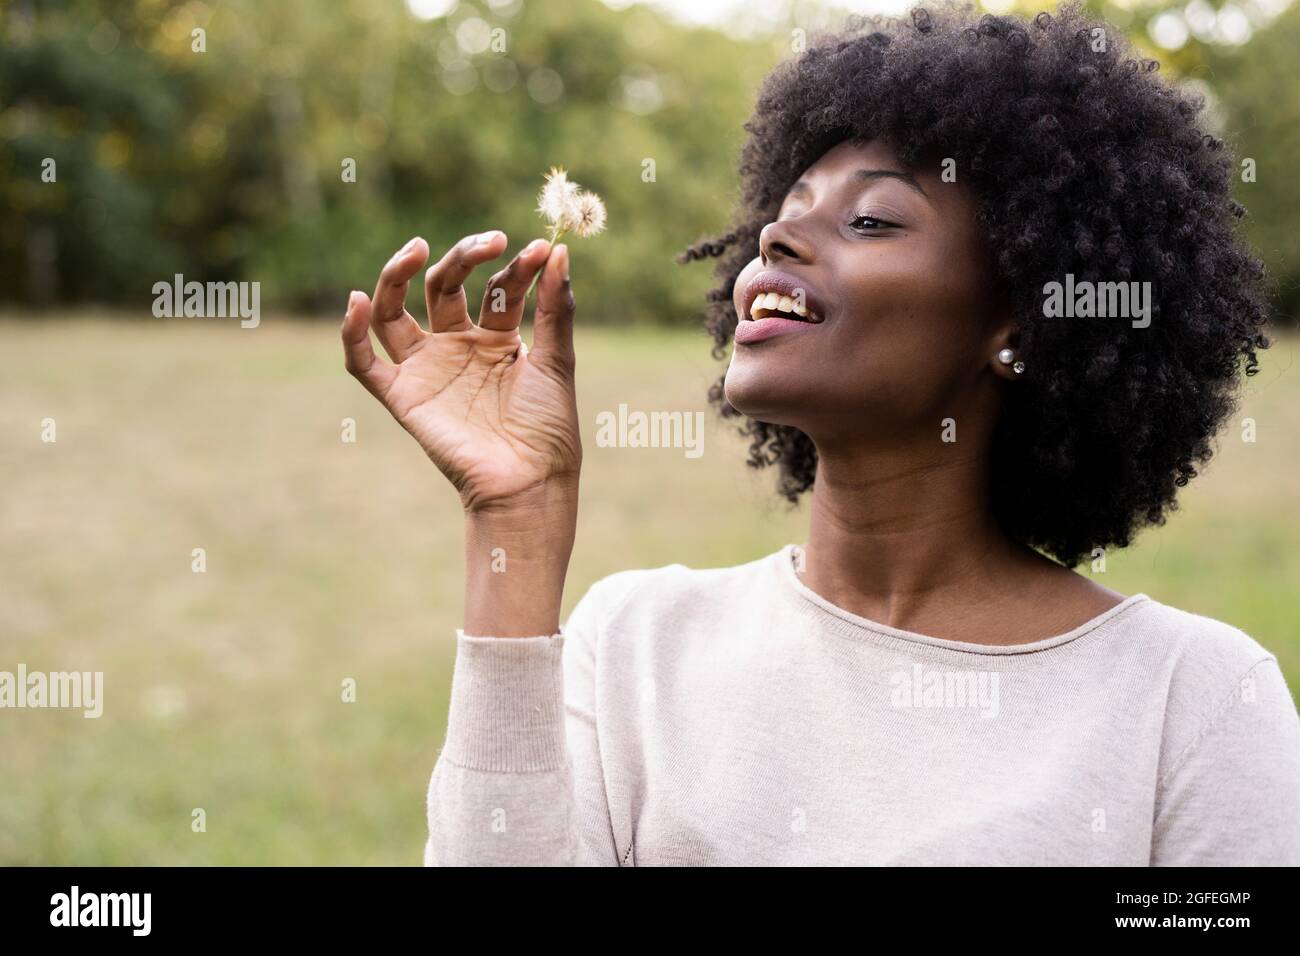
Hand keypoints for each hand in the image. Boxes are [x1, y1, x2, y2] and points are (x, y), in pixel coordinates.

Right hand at [341, 231, 580, 512]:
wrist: (529, 481)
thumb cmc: (548, 428)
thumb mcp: (557, 361)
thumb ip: (556, 308)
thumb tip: (561, 250)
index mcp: (496, 337)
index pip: (496, 286)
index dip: (517, 266)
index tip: (542, 250)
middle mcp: (457, 346)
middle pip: (442, 285)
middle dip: (463, 257)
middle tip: (490, 240)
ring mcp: (427, 369)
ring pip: (393, 310)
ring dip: (396, 275)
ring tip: (417, 248)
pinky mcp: (403, 397)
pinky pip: (363, 363)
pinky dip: (351, 333)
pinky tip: (356, 301)